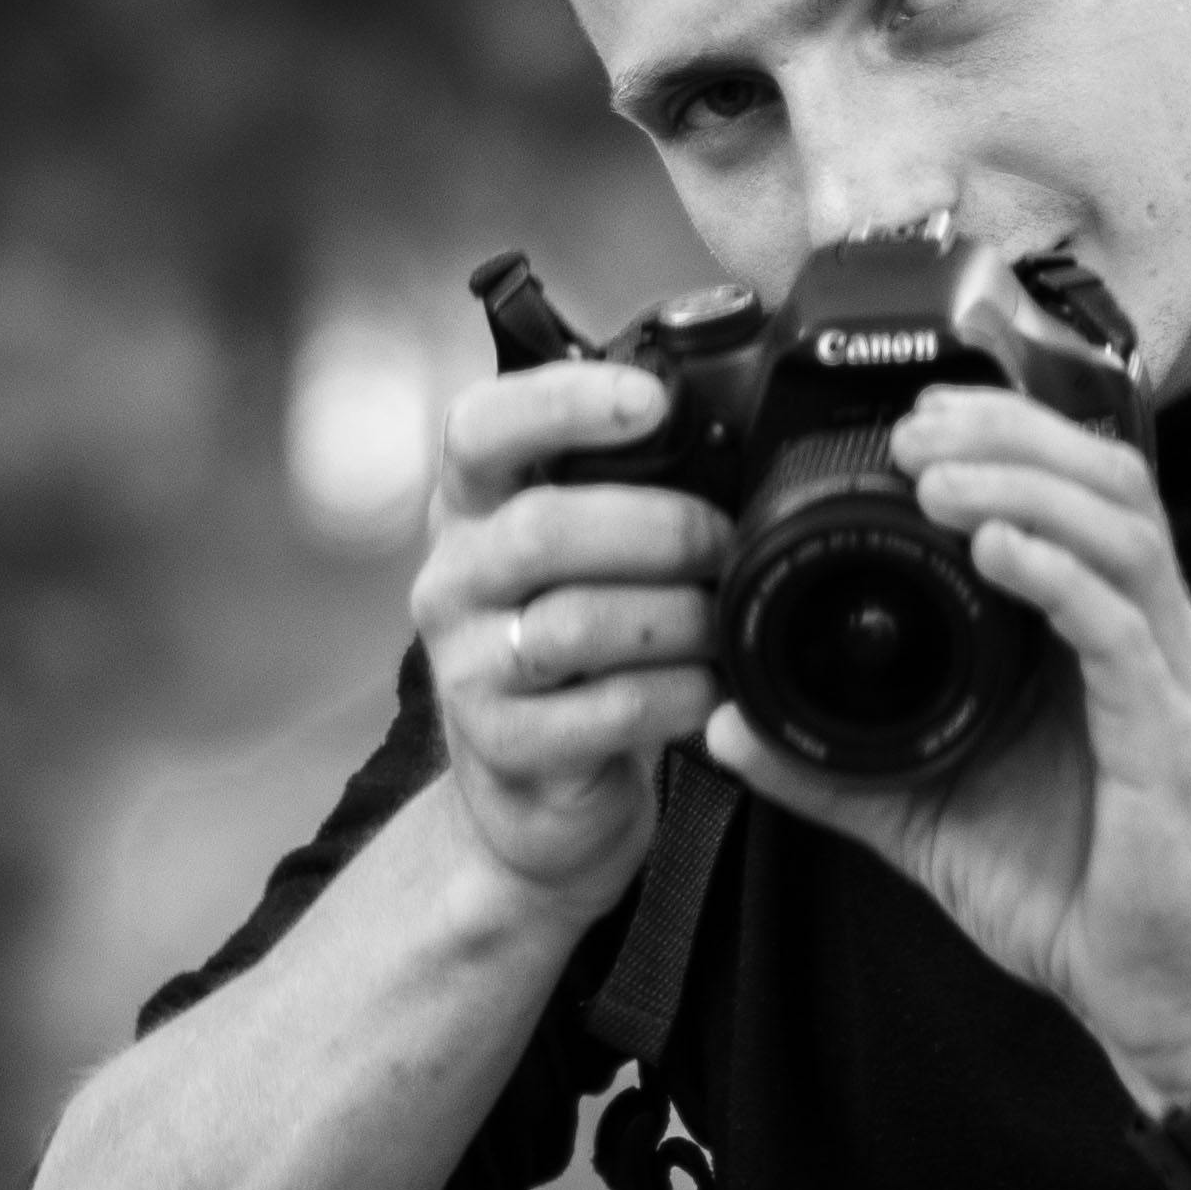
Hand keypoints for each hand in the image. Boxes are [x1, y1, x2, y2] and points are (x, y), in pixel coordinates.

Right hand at [413, 359, 732, 921]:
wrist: (538, 789)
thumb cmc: (582, 648)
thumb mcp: (586, 555)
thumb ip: (627, 490)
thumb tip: (737, 439)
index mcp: (472, 507)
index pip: (480, 427)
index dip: (564, 402)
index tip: (654, 401)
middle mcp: (453, 577)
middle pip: (542, 528)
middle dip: (659, 528)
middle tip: (724, 542)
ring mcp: (466, 665)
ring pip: (576, 623)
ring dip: (677, 617)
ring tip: (724, 622)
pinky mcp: (503, 745)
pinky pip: (605, 709)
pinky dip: (677, 694)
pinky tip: (711, 690)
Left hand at [703, 385, 1190, 1115]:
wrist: (1149, 993)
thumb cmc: (1067, 894)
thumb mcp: (922, 814)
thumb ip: (832, 765)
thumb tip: (730, 725)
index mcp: (1092, 636)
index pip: (1067, 491)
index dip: (999, 435)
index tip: (910, 420)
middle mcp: (1140, 637)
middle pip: (1104, 481)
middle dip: (1009, 435)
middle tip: (917, 429)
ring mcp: (1163, 680)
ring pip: (1119, 532)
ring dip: (1026, 486)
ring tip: (941, 478)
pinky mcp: (1170, 737)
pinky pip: (1121, 632)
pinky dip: (1059, 576)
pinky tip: (997, 551)